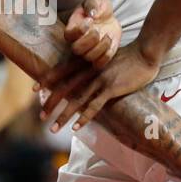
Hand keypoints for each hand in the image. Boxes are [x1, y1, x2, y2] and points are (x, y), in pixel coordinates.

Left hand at [35, 40, 158, 132]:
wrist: (145, 53)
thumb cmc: (128, 56)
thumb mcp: (105, 57)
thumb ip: (94, 65)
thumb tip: (86, 74)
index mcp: (86, 61)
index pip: (61, 71)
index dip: (47, 80)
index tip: (35, 90)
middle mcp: (88, 70)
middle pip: (64, 88)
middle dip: (51, 103)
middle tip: (41, 116)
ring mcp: (99, 79)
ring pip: (76, 100)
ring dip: (63, 116)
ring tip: (53, 129)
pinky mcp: (111, 88)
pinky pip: (94, 105)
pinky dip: (84, 117)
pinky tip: (76, 127)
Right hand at [63, 0, 120, 67]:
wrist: (109, 18)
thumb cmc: (99, 8)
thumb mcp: (96, 0)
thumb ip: (92, 4)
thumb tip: (92, 14)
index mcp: (73, 27)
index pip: (68, 35)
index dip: (79, 30)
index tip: (89, 20)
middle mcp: (78, 42)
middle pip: (76, 49)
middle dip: (89, 40)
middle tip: (98, 31)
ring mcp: (88, 51)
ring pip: (89, 57)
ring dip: (101, 46)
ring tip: (107, 35)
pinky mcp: (99, 57)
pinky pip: (99, 64)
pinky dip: (107, 55)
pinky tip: (110, 43)